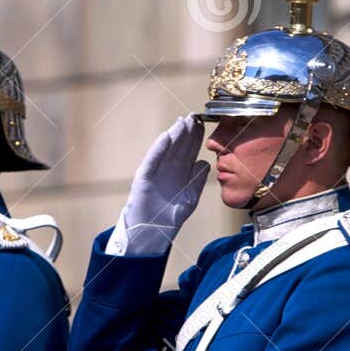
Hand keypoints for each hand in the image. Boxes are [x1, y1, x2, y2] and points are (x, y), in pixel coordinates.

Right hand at [112, 115, 209, 255]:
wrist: (152, 234)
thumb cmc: (169, 219)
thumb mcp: (190, 198)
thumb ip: (197, 181)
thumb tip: (204, 163)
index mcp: (180, 174)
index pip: (189, 151)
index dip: (196, 137)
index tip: (204, 124)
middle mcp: (168, 170)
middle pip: (179, 146)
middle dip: (187, 131)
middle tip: (195, 116)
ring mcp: (156, 172)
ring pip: (166, 149)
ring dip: (174, 135)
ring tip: (182, 121)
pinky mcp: (144, 178)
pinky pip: (152, 160)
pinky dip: (158, 149)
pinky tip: (166, 137)